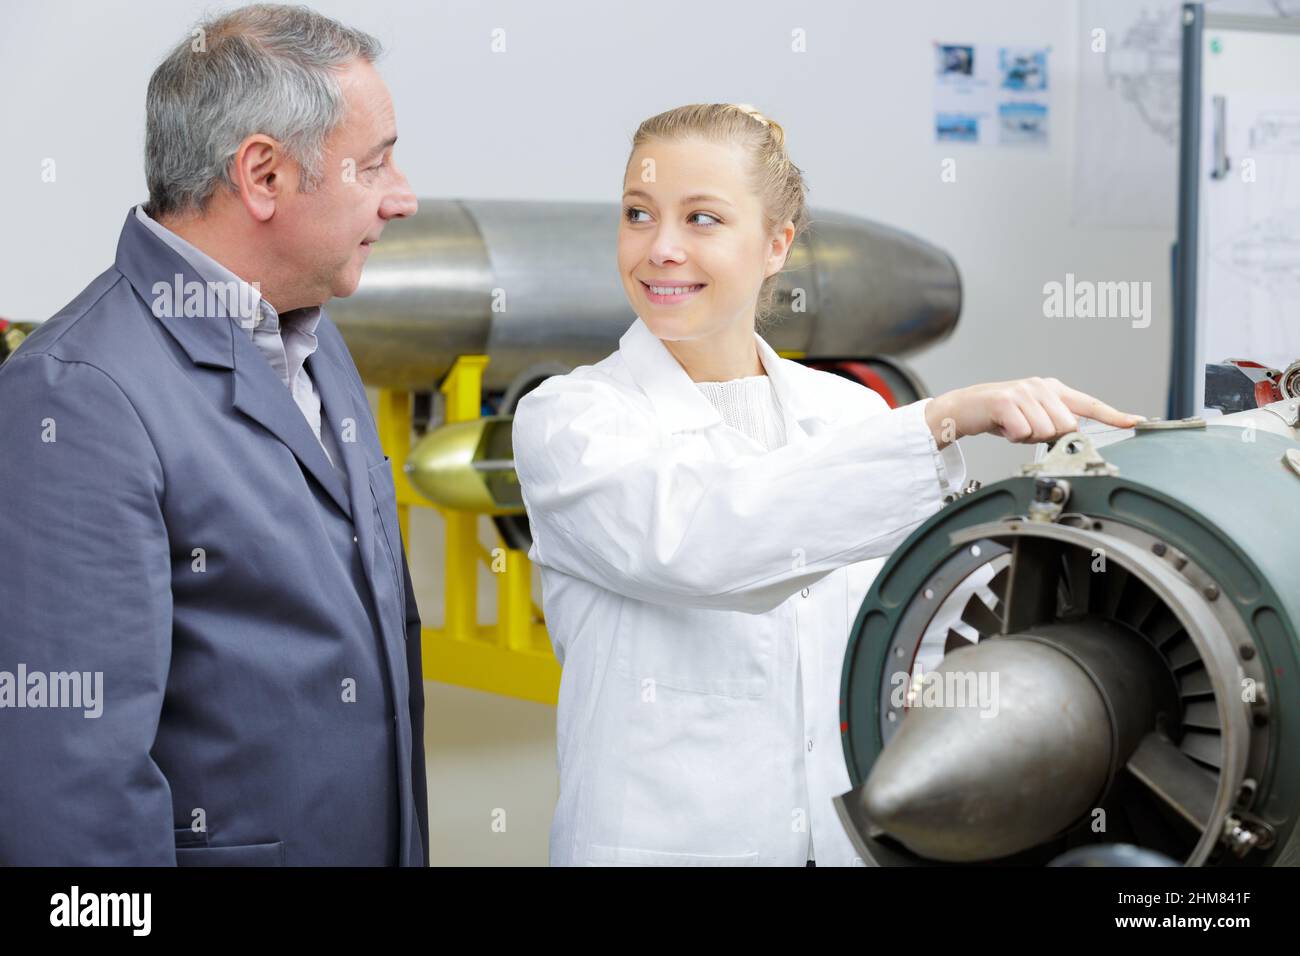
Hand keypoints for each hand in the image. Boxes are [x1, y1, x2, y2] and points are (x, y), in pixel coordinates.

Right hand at [923, 377, 1144, 448]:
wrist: (964, 409)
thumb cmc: (1001, 416)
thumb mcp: (1033, 417)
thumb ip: (1056, 424)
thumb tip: (1073, 435)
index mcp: (1053, 389)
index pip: (1089, 404)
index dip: (1114, 415)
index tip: (1136, 421)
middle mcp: (1042, 386)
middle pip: (1067, 426)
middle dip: (1048, 436)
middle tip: (1026, 429)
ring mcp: (1024, 391)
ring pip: (1046, 431)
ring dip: (1028, 437)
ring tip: (1013, 427)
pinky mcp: (1006, 401)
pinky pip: (1024, 432)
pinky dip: (1013, 437)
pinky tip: (1003, 427)